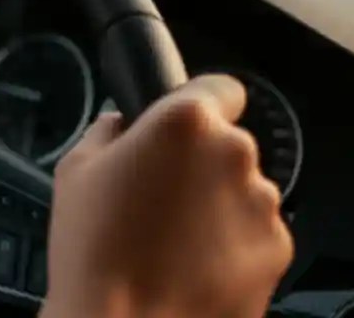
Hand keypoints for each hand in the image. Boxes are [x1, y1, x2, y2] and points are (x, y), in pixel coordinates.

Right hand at [42, 74, 292, 317]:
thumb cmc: (94, 254)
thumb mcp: (75, 172)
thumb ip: (108, 133)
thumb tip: (121, 126)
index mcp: (185, 122)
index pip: (221, 87)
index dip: (201, 105)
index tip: (185, 129)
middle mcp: (233, 154)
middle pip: (228, 145)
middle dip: (201, 165)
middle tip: (160, 198)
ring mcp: (262, 204)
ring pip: (243, 191)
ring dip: (219, 206)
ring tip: (174, 241)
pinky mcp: (277, 250)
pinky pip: (256, 234)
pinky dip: (234, 246)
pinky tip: (195, 267)